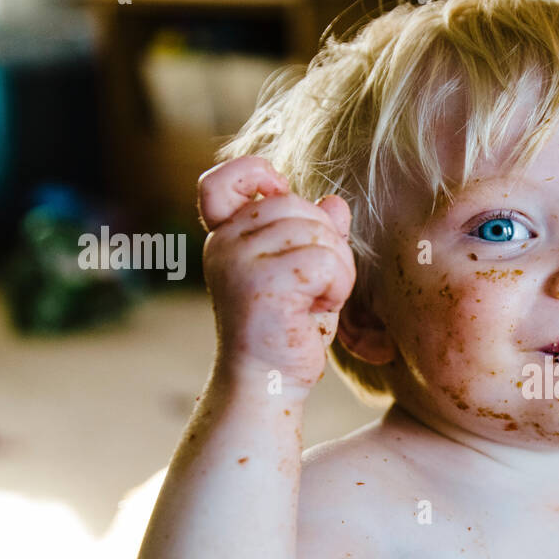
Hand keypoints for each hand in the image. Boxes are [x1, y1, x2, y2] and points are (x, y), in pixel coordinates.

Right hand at [197, 156, 356, 391]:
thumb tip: (335, 203)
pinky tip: (318, 310)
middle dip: (327, 241)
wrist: (266, 385)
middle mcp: (225, 244)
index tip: (280, 194)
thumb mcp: (305, 277)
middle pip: (298, 205)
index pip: (220, 183)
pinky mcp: (263, 282)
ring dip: (338, 269)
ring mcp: (239, 260)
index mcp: (226, 237)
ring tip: (317, 301)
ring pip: (319, 232)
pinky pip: (326, 260)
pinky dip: (338, 286)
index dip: (254, 173)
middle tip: (318, 285)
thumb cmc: (287, 333)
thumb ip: (315, 237)